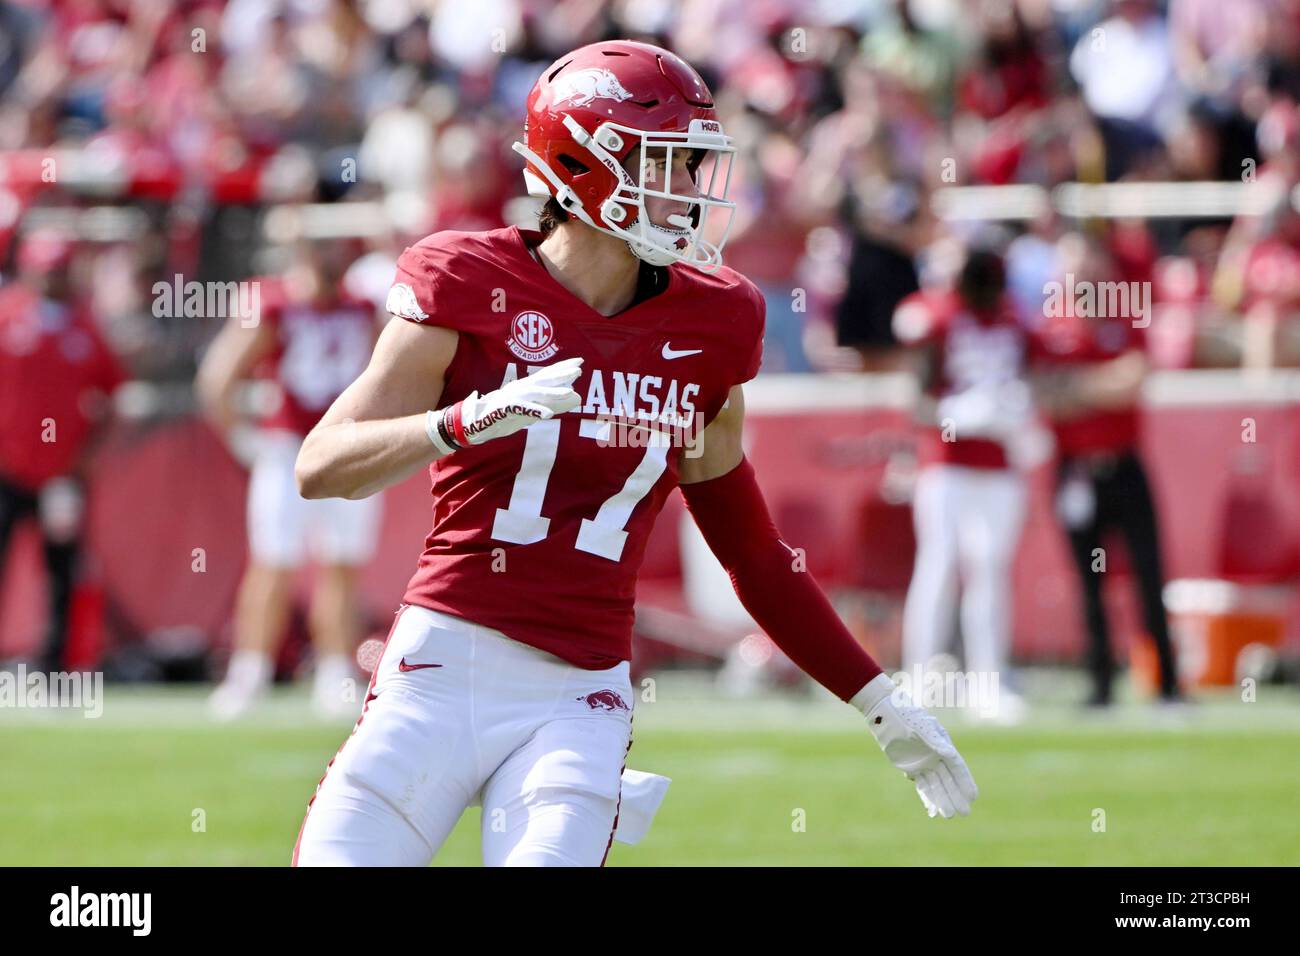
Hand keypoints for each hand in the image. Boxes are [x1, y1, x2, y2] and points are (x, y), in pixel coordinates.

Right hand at [428, 357, 582, 452]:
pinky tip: (548, 414)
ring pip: (535, 393)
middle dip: (561, 374)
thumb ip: (551, 404)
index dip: (562, 368)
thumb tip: (575, 398)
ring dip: (553, 393)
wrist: (476, 423)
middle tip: (579, 369)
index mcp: (525, 386)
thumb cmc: (503, 416)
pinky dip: (535, 410)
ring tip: (569, 392)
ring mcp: (512, 397)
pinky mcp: (505, 409)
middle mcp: (520, 388)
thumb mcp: (530, 410)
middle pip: (543, 379)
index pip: (546, 375)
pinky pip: (522, 409)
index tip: (579, 362)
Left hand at [853, 673, 977, 818]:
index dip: (965, 781)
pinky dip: (927, 797)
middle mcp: (936, 756)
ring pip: (936, 785)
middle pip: (949, 780)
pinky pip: (922, 786)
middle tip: (964, 813)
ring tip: (948, 815)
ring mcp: (924, 763)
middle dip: (956, 796)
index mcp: (943, 745)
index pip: (957, 767)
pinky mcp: (911, 768)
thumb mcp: (922, 727)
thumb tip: (950, 753)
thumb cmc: (907, 716)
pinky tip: (932, 810)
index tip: (973, 796)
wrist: (887, 715)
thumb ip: (935, 741)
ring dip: (942, 800)